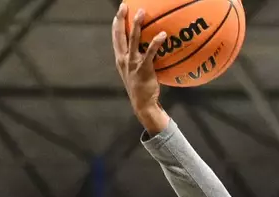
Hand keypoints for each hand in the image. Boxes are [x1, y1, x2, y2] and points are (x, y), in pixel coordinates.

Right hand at [111, 4, 167, 135]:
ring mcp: (132, 63)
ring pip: (133, 39)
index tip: (119, 11)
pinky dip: (155, 42)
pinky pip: (150, 52)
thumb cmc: (141, 88)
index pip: (115, 37)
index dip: (116, 23)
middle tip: (124, 5)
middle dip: (120, 18)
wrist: (143, 104)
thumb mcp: (134, 71)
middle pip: (119, 34)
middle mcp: (123, 59)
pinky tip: (162, 35)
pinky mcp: (143, 68)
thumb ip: (137, 59)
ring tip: (141, 12)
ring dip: (136, 24)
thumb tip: (147, 48)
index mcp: (120, 58)